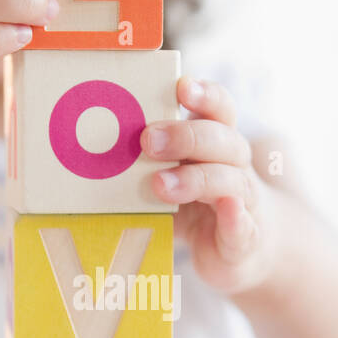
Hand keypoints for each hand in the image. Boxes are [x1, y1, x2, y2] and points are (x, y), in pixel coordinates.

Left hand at [140, 77, 282, 295]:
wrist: (241, 250)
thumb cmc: (196, 205)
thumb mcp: (171, 175)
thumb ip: (145, 163)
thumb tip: (92, 150)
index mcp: (217, 142)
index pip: (219, 109)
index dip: (204, 95)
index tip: (181, 87)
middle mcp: (236, 165)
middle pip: (222, 140)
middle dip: (186, 136)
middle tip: (148, 140)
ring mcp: (245, 201)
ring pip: (231, 180)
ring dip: (196, 178)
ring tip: (160, 184)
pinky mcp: (245, 238)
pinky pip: (242, 225)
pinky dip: (235, 217)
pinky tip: (227, 208)